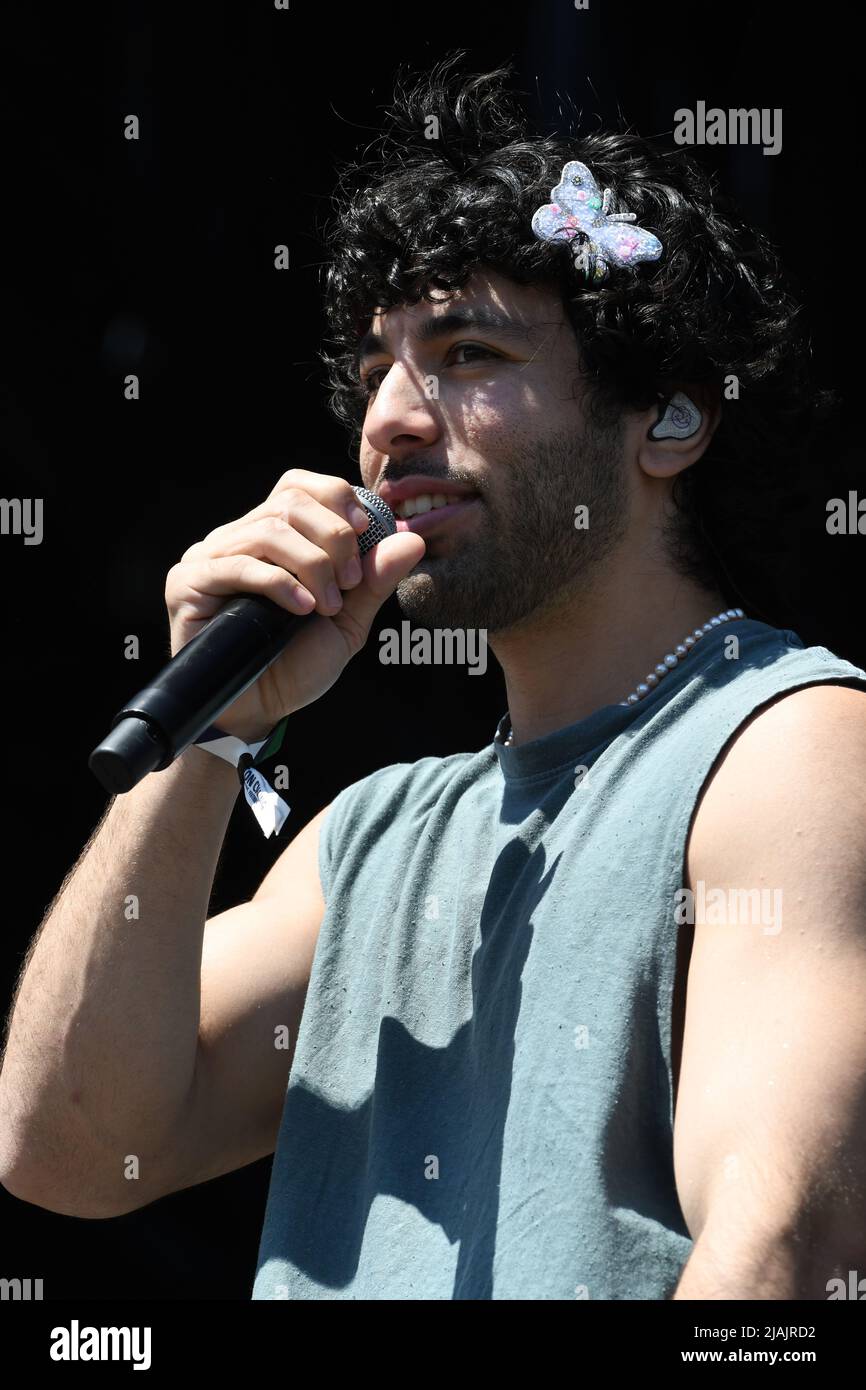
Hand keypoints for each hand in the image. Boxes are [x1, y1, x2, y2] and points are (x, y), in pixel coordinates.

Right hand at [164, 469, 425, 739]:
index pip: (299, 486)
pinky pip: (238, 565)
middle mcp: (237, 538)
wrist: (258, 712)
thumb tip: (412, 539)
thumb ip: (374, 581)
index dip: (336, 498)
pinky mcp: (188, 582)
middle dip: (333, 538)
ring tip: (326, 607)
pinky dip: (279, 583)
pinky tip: (302, 609)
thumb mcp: (347, 621)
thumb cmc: (296, 665)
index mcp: (272, 537)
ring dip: (312, 566)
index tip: (366, 531)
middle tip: (350, 584)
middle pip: (290, 502)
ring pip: (269, 531)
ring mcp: (209, 557)